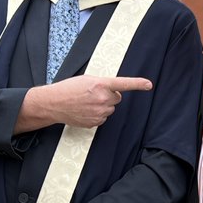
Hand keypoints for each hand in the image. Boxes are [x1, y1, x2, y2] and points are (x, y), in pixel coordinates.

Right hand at [16, 76, 152, 131]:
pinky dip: (97, 114)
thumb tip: (114, 92)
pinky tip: (85, 110)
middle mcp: (102, 99)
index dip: (137, 84)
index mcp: (101, 84)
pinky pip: (103, 118)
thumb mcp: (87, 80)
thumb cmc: (69, 89)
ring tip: (87, 102)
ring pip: (110, 108)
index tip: (148, 85)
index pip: (123, 84)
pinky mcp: (95, 122)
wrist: (54, 103)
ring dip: (102, 105)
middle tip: (93, 94)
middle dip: (109, 96)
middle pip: (117, 98)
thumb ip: (103, 84)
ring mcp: (99, 112)